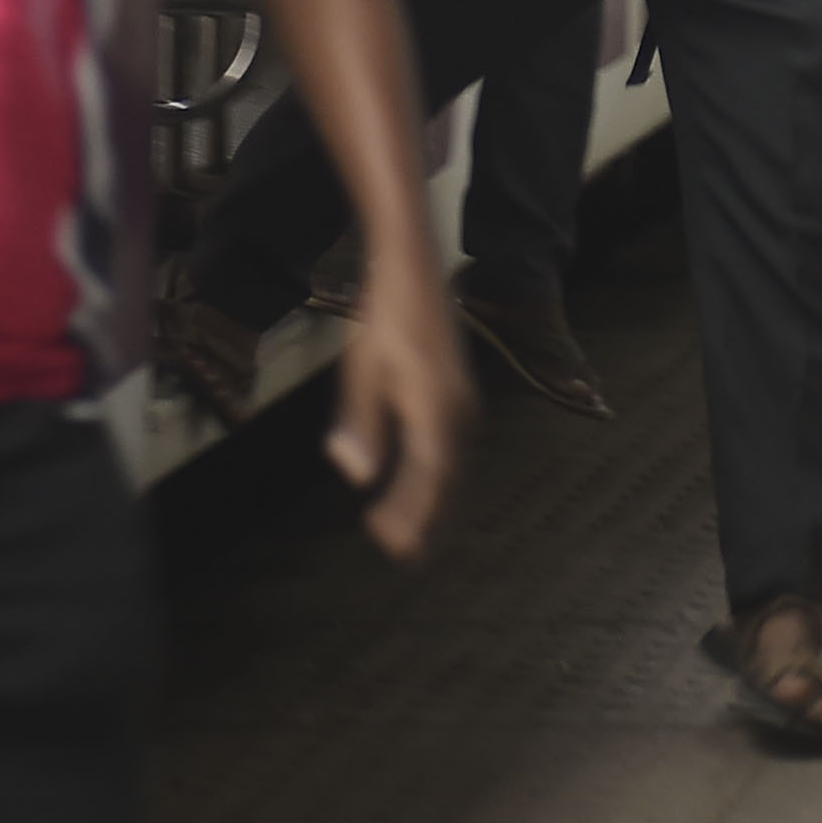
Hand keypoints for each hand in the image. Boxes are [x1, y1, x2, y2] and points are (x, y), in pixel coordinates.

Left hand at [320, 262, 475, 563]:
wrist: (414, 268)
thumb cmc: (384, 317)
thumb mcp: (362, 370)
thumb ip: (360, 424)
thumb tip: (355, 474)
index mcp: (437, 408)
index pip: (429, 478)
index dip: (411, 515)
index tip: (385, 539)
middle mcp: (461, 412)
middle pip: (450, 483)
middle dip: (428, 521)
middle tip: (402, 554)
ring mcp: (467, 406)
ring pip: (456, 471)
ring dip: (437, 505)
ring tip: (412, 535)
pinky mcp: (463, 399)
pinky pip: (457, 453)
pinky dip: (442, 481)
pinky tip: (423, 489)